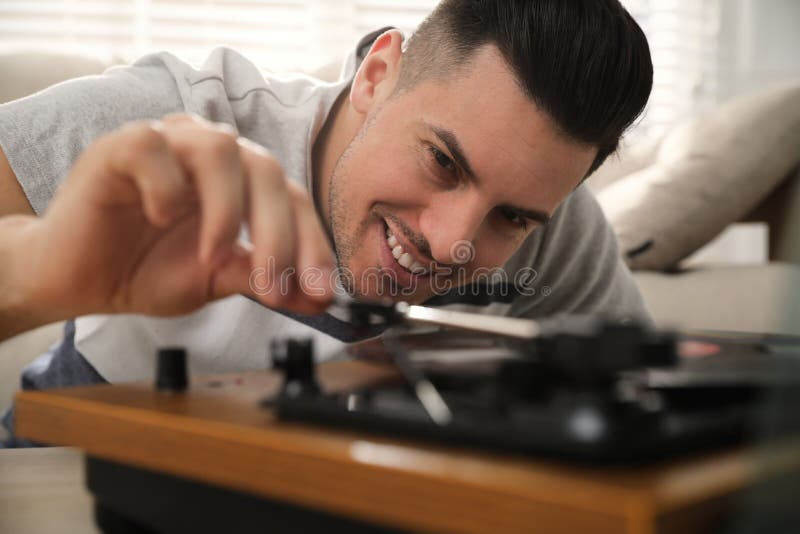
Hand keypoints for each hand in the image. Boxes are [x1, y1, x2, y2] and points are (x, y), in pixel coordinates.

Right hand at [17, 114, 333, 318]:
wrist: (79, 280)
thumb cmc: (146, 270)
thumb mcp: (216, 281)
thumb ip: (264, 280)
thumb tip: (319, 299)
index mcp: (242, 181)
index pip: (293, 200)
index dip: (312, 245)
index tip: (320, 292)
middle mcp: (213, 155)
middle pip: (267, 172)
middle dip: (278, 234)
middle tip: (272, 286)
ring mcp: (169, 143)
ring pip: (220, 150)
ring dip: (227, 211)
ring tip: (213, 257)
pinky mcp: (120, 145)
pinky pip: (154, 147)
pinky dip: (166, 187)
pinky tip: (159, 218)